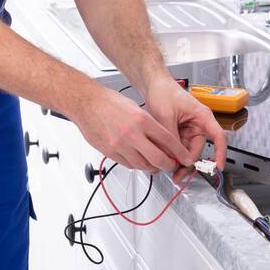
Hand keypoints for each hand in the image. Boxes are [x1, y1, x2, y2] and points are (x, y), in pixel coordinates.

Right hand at [70, 83, 193, 173]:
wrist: (86, 103)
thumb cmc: (108, 102)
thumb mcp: (136, 108)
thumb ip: (149, 125)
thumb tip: (162, 140)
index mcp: (141, 119)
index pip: (168, 140)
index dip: (179, 152)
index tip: (184, 157)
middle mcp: (131, 133)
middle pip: (157, 158)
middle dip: (168, 165)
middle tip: (171, 164)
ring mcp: (119, 145)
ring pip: (143, 165)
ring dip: (152, 167)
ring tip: (154, 163)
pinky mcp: (110, 152)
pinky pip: (128, 165)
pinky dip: (136, 164)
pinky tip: (138, 159)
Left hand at [142, 77, 227, 185]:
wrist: (153, 86)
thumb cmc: (164, 92)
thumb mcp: (166, 116)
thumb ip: (172, 139)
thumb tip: (176, 157)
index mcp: (202, 116)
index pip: (218, 137)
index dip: (220, 153)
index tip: (217, 167)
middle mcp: (198, 124)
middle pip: (197, 150)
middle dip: (187, 162)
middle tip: (177, 174)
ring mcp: (189, 129)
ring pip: (186, 151)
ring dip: (178, 160)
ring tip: (168, 168)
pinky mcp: (180, 133)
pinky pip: (179, 147)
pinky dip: (173, 154)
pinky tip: (165, 159)